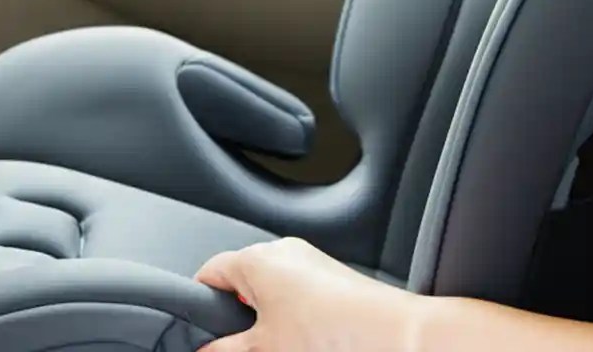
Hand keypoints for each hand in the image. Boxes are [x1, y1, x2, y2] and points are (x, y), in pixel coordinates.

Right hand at [194, 238, 425, 351]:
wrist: (394, 336)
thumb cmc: (332, 335)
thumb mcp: (264, 349)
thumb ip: (225, 351)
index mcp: (257, 260)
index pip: (208, 273)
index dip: (199, 305)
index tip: (198, 333)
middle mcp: (283, 252)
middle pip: (239, 282)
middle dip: (233, 317)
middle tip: (237, 349)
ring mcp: (311, 262)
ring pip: (269, 290)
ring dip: (263, 319)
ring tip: (274, 347)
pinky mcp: (332, 277)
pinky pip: (296, 293)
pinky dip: (289, 316)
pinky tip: (300, 343)